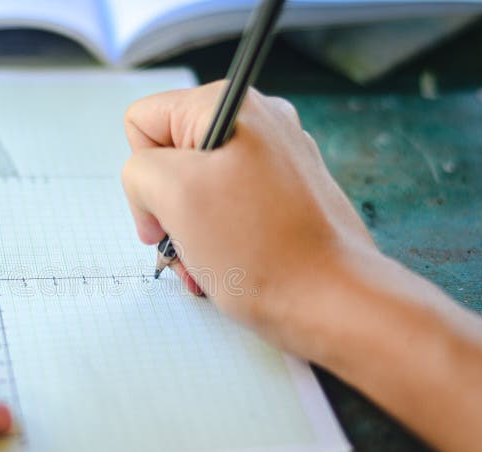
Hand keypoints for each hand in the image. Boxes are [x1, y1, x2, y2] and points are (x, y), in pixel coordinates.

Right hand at [123, 82, 481, 451]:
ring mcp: (277, 165)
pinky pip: (229, 216)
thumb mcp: (176, 201)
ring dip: (193, 238)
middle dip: (167, 211)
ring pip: (198, 195)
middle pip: (171, 160)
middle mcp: (259, 126)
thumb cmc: (266, 259)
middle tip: (184, 249)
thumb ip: (139, 165)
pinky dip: (220, 248)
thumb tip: (145, 166)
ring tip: (211, 271)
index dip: (140, 176)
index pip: (142, 120)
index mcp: (232, 108)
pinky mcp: (290, 202)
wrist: (342, 313)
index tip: (163, 217)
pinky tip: (231, 277)